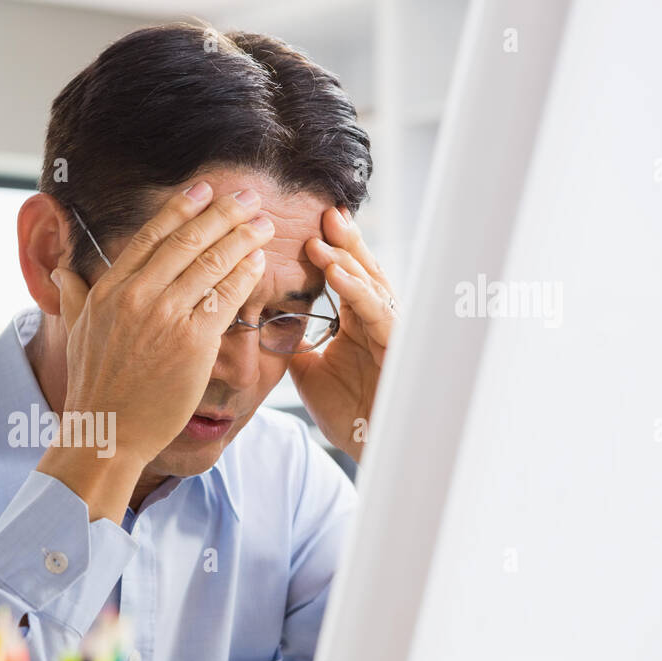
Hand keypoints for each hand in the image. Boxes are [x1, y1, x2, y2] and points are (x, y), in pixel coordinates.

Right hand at [39, 183, 272, 519]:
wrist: (107, 432)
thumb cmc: (94, 388)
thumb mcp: (77, 334)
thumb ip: (74, 297)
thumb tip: (61, 273)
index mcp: (110, 290)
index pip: (152, 236)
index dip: (181, 208)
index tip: (203, 190)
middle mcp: (137, 297)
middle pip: (188, 241)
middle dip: (224, 214)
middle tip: (248, 198)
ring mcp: (165, 318)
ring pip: (212, 264)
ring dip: (243, 238)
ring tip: (263, 224)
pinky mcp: (193, 343)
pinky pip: (226, 298)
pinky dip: (245, 275)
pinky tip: (258, 262)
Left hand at [293, 206, 397, 461]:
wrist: (372, 447)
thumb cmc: (350, 413)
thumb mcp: (309, 372)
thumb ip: (293, 343)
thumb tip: (263, 321)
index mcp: (357, 322)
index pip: (344, 277)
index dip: (329, 252)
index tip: (305, 226)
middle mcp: (377, 320)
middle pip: (362, 270)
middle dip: (343, 241)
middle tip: (322, 213)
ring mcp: (390, 330)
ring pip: (371, 283)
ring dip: (346, 259)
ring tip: (321, 238)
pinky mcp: (398, 346)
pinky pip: (377, 311)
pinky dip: (357, 290)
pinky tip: (337, 273)